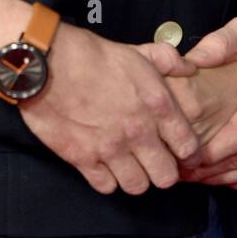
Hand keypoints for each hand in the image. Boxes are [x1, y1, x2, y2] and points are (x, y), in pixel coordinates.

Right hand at [18, 25, 203, 196]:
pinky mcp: (83, 159)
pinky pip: (106, 187)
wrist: (47, 62)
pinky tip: (103, 164)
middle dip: (163, 170)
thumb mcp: (136, 50)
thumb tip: (189, 68)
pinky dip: (107, 179)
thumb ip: (167, 60)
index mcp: (157, 104)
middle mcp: (138, 132)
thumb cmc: (91, 54)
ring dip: (135, 177)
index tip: (180, 151)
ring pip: (138, 187)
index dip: (188, 153)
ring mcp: (110, 149)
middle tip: (152, 160)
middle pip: (166, 177)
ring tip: (128, 164)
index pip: (188, 147)